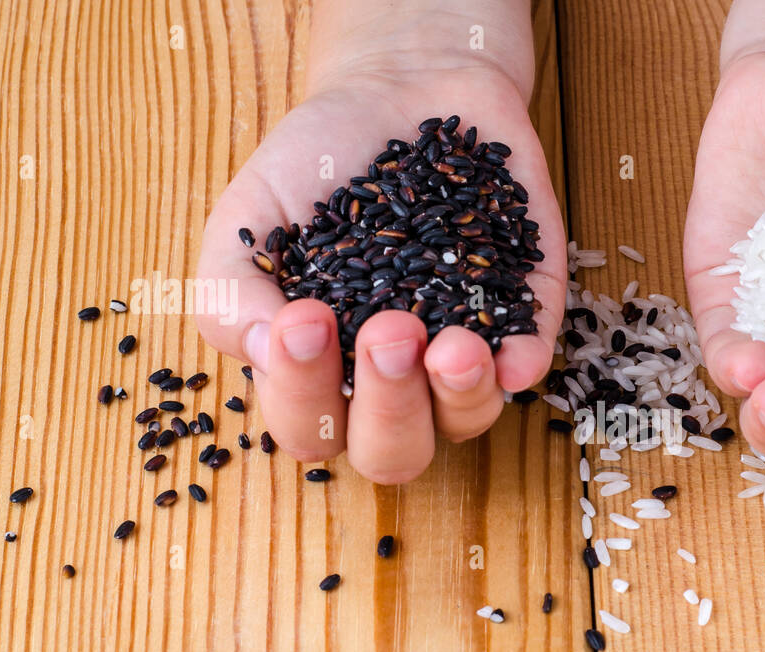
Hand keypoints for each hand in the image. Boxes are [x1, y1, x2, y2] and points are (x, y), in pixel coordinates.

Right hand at [197, 57, 564, 482]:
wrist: (400, 87)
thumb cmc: (318, 165)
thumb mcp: (253, 214)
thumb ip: (233, 288)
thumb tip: (264, 351)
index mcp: (322, 373)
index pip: (310, 427)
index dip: (305, 395)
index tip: (306, 319)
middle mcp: (394, 383)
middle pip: (394, 451)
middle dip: (390, 408)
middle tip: (388, 333)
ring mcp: (464, 354)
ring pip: (468, 422)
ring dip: (460, 397)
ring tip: (451, 344)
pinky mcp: (527, 316)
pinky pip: (531, 365)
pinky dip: (523, 365)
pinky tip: (512, 352)